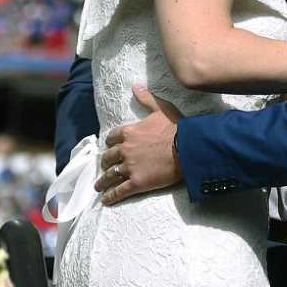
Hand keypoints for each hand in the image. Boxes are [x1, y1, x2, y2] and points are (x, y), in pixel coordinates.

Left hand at [97, 83, 183, 202]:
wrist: (188, 148)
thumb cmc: (176, 128)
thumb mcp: (161, 108)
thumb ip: (146, 98)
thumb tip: (135, 86)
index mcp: (130, 132)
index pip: (112, 138)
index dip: (110, 142)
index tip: (110, 146)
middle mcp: (126, 150)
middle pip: (108, 157)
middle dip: (105, 162)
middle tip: (104, 166)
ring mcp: (130, 167)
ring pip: (110, 175)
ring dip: (103, 181)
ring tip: (99, 187)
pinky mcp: (137, 182)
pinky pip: (119, 191)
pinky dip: (110, 196)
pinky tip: (105, 200)